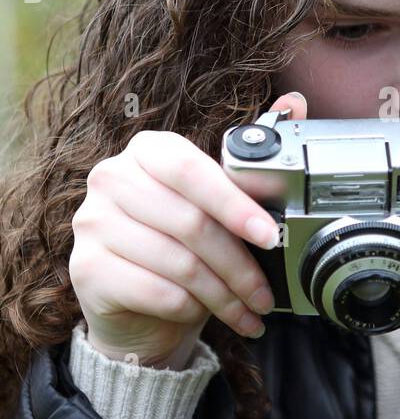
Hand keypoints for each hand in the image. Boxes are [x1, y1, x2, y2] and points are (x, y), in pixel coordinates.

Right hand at [69, 90, 307, 368]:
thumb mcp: (216, 205)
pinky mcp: (85, 268)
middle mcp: (112, 177)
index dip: (235, 205)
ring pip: (179, 263)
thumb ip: (251, 158)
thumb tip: (295, 103)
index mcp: (148, 150)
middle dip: (239, 266)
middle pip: (191, 223)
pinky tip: (203, 315)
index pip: (192, 170)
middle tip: (266, 294)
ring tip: (248, 312)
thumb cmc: (182, 246)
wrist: (134, 307)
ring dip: (223, 296)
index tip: (270, 237)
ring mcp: (92, 222)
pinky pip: (156, 291)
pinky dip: (190, 310)